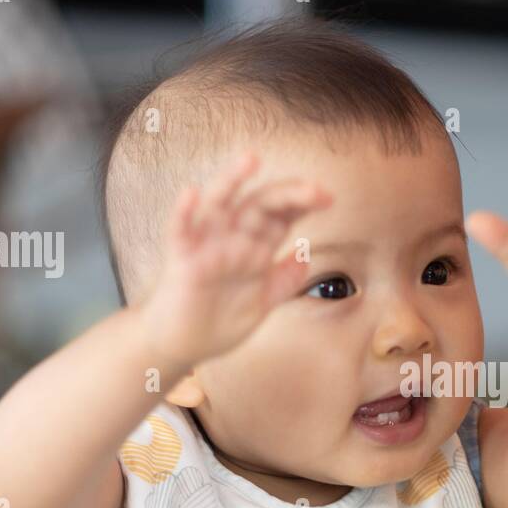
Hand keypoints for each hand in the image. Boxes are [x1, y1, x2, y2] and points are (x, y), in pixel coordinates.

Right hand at [139, 152, 331, 366]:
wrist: (181, 348)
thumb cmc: (218, 322)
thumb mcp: (261, 302)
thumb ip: (284, 281)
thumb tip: (306, 257)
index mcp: (254, 247)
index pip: (280, 215)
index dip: (302, 204)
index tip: (328, 199)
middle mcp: (231, 239)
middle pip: (258, 205)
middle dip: (286, 195)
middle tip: (313, 190)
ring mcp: (205, 246)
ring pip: (217, 205)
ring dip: (231, 181)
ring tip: (250, 160)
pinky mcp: (180, 261)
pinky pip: (179, 232)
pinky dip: (183, 212)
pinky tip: (191, 194)